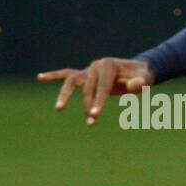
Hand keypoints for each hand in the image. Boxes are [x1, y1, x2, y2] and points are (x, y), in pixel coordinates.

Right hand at [37, 57, 154, 125]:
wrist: (139, 69)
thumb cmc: (142, 77)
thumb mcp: (146, 79)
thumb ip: (141, 82)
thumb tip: (133, 85)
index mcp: (108, 65)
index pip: (102, 86)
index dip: (99, 101)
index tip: (95, 115)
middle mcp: (95, 65)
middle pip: (88, 88)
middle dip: (89, 105)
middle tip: (91, 121)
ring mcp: (88, 69)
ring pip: (72, 81)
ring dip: (65, 95)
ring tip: (59, 109)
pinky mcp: (85, 74)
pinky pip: (67, 74)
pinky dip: (53, 76)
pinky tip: (40, 77)